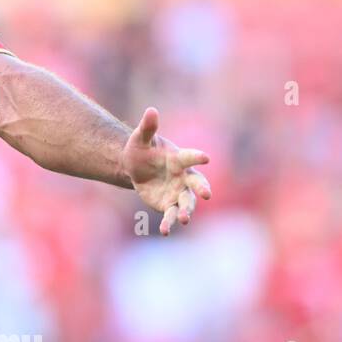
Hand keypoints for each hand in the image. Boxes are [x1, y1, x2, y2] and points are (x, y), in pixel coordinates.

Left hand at [119, 107, 212, 235]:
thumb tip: (151, 110)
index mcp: (179, 159)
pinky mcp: (168, 204)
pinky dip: (169, 222)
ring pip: (187, 203)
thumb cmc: (142, 150)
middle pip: (197, 183)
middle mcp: (183, 177)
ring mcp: (178, 192)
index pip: (190, 157)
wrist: (135, 167)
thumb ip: (148, 127)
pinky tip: (164, 230)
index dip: (197, 157)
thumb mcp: (141, 139)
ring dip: (187, 210)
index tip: (205, 157)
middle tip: (206, 194)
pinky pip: (171, 214)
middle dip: (202, 188)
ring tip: (184, 218)